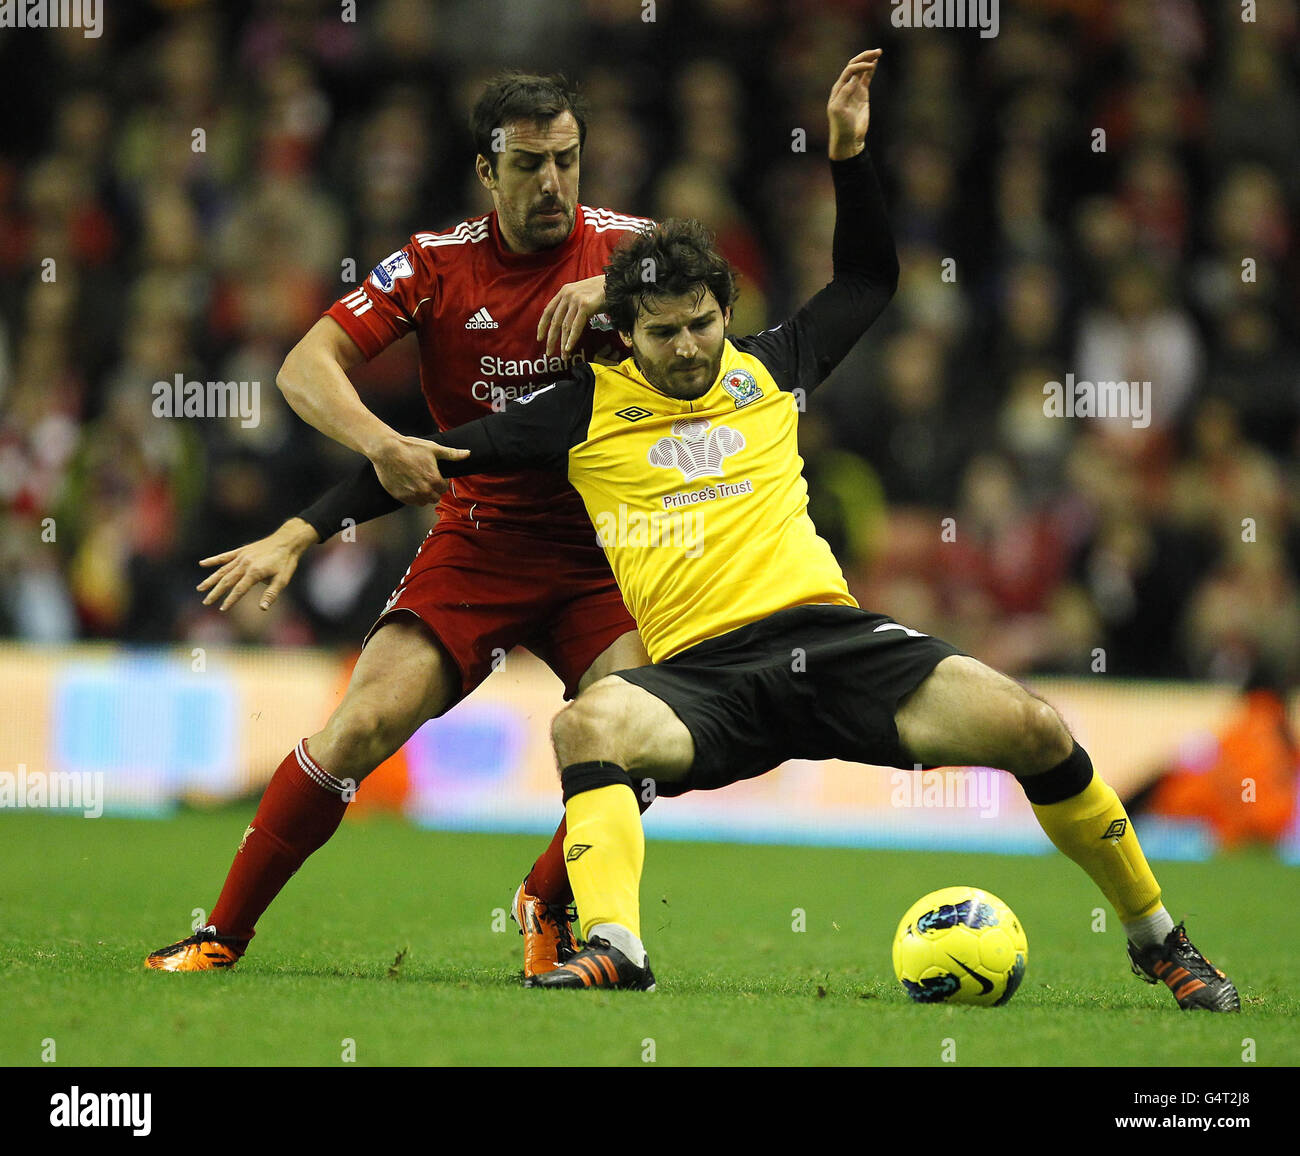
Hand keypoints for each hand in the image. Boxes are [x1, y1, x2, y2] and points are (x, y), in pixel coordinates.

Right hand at [198, 517, 317, 611]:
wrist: (288, 540)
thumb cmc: (287, 562)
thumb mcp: (283, 580)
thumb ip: (271, 594)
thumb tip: (263, 608)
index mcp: (255, 572)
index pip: (239, 590)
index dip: (230, 600)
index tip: (222, 609)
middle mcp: (245, 564)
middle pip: (227, 581)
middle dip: (215, 592)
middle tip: (206, 602)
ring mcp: (241, 556)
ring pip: (222, 570)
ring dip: (211, 580)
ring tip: (200, 588)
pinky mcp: (241, 550)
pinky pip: (225, 556)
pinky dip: (214, 560)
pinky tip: (202, 564)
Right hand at [370, 434, 469, 504]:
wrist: (386, 451)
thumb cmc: (410, 448)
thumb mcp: (433, 448)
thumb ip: (452, 454)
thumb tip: (468, 454)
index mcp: (434, 480)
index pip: (444, 488)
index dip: (441, 480)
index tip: (434, 473)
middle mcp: (424, 491)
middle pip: (435, 497)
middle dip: (433, 488)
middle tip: (425, 476)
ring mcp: (411, 495)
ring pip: (423, 501)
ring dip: (423, 494)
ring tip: (417, 480)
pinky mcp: (400, 497)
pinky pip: (411, 501)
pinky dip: (411, 496)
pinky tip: (408, 483)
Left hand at [537, 275, 605, 358]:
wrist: (617, 282)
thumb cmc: (603, 291)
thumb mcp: (583, 296)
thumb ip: (574, 308)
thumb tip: (570, 325)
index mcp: (564, 291)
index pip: (548, 310)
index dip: (542, 325)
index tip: (540, 338)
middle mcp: (567, 294)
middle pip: (555, 321)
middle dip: (551, 339)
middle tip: (548, 352)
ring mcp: (575, 299)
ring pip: (565, 326)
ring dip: (563, 343)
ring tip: (563, 356)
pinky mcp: (584, 305)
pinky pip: (576, 326)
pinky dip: (572, 339)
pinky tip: (568, 348)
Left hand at [827, 48, 881, 158]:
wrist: (848, 138)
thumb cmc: (841, 126)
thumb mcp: (838, 110)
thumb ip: (845, 92)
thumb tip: (854, 78)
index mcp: (838, 89)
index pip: (849, 71)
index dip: (859, 66)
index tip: (870, 67)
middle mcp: (845, 87)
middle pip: (854, 66)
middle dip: (864, 58)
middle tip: (877, 51)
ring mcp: (854, 90)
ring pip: (861, 71)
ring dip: (868, 60)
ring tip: (878, 52)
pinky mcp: (862, 95)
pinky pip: (866, 79)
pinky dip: (871, 70)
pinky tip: (875, 62)